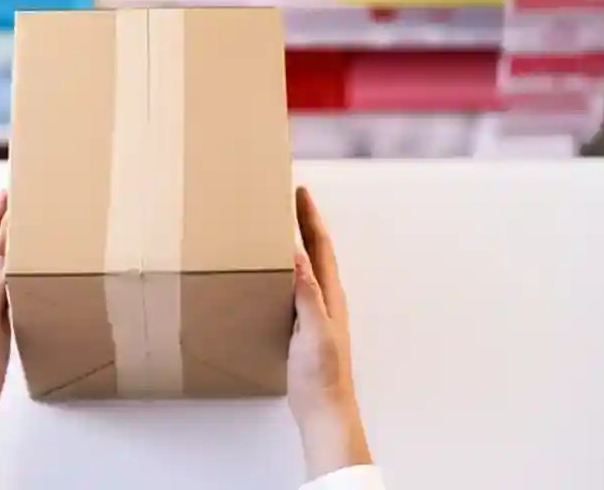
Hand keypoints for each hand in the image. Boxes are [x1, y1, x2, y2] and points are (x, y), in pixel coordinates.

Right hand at [288, 187, 373, 479]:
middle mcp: (327, 300)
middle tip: (288, 201)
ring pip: (306, 270)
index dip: (310, 218)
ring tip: (277, 229)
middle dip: (304, 224)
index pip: (321, 247)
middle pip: (316, 252)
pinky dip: (285, 273)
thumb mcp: (314, 331)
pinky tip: (271, 277)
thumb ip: (308, 293)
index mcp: (331, 296)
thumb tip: (296, 254)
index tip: (300, 192)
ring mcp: (316, 315)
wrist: (325, 412)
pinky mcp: (304, 329)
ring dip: (296, 246)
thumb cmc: (322, 375)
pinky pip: (295, 290)